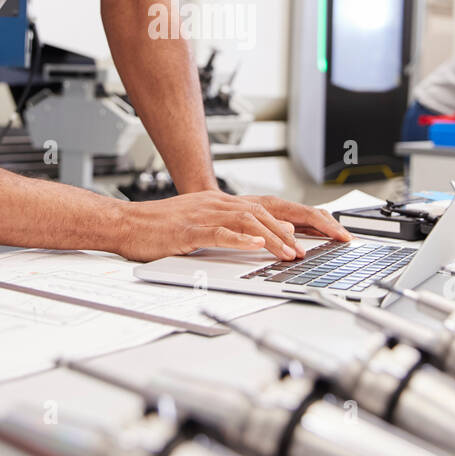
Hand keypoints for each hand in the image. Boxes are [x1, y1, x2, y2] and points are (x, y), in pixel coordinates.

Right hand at [112, 191, 351, 262]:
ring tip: (292, 253)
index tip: (327, 233)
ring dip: (274, 237)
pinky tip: (256, 245)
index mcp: (225, 203)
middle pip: (268, 210)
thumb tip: (267, 235)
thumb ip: (235, 228)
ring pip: (249, 220)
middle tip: (322, 244)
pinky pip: (219, 231)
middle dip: (299, 227)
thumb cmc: (162, 228)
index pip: (272, 206)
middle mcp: (219, 203)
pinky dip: (240, 238)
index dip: (301, 218)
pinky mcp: (189, 228)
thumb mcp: (205, 226)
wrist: (128, 224)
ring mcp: (205, 214)